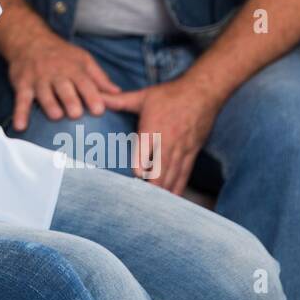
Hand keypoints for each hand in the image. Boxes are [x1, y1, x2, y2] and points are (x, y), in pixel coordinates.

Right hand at [3, 27, 119, 130]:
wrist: (30, 40)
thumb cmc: (61, 54)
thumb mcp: (83, 59)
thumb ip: (99, 78)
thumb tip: (117, 93)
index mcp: (73, 69)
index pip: (84, 82)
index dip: (91, 96)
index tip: (99, 110)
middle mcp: (56, 74)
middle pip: (63, 88)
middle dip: (70, 100)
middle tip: (76, 114)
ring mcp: (38, 79)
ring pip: (43, 93)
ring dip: (49, 104)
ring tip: (56, 116)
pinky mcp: (22, 84)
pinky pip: (21, 100)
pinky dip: (19, 113)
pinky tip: (20, 126)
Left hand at [101, 75, 221, 194]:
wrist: (203, 92)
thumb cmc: (170, 94)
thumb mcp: (143, 96)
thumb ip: (119, 100)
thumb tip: (97, 96)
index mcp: (153, 127)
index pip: (145, 149)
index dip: (140, 164)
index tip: (133, 176)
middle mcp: (168, 141)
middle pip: (160, 168)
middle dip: (151, 186)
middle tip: (139, 202)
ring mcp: (182, 148)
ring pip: (172, 174)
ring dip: (163, 191)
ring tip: (152, 207)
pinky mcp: (192, 153)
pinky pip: (184, 174)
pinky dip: (178, 187)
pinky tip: (171, 200)